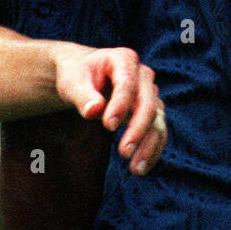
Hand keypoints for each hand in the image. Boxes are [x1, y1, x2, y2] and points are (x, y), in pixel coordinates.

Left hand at [54, 45, 166, 172]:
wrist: (85, 75)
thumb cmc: (77, 75)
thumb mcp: (72, 81)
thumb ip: (82, 95)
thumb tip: (94, 111)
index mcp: (124, 60)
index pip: (128, 84)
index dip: (121, 105)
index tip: (108, 126)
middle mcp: (143, 75)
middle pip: (148, 104)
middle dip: (138, 130)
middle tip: (124, 152)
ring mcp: (150, 94)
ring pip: (158, 121)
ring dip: (149, 146)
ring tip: (136, 169)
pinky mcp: (152, 111)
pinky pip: (158, 132)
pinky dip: (153, 150)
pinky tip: (142, 167)